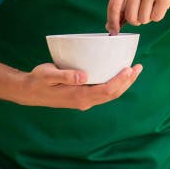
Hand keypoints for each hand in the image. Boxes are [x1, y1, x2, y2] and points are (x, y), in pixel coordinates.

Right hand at [14, 62, 142, 109]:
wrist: (30, 91)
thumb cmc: (39, 80)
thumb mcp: (48, 75)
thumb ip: (65, 75)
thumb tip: (83, 76)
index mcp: (79, 96)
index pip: (106, 90)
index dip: (120, 80)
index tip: (130, 69)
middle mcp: (85, 101)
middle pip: (112, 93)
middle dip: (127, 81)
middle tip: (139, 67)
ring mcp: (85, 100)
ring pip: (110, 94)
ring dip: (123, 83)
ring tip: (134, 70)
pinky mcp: (84, 96)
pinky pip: (103, 91)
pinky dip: (114, 83)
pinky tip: (118, 73)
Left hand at [106, 0, 169, 33]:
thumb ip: (122, 7)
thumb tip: (110, 26)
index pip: (113, 5)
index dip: (112, 21)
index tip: (114, 31)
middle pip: (130, 16)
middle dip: (136, 20)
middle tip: (142, 12)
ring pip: (143, 19)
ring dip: (148, 17)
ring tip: (153, 5)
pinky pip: (156, 17)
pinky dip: (158, 15)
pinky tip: (161, 5)